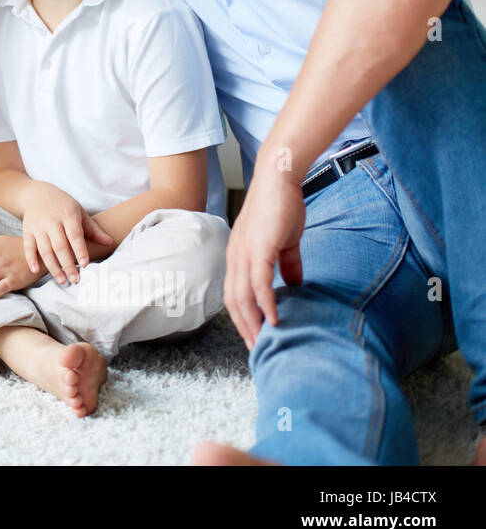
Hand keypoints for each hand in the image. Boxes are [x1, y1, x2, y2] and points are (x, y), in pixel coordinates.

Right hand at [21, 184, 113, 284]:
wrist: (36, 193)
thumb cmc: (62, 204)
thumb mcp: (79, 212)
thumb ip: (93, 229)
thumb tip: (110, 242)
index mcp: (67, 215)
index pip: (74, 235)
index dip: (80, 250)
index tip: (84, 265)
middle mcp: (52, 221)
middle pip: (60, 246)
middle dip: (67, 265)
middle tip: (75, 280)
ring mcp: (38, 226)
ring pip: (45, 250)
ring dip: (53, 267)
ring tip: (61, 280)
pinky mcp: (27, 231)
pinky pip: (28, 247)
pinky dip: (31, 259)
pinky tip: (36, 270)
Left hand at [224, 166, 305, 349]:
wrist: (279, 179)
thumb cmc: (280, 207)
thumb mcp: (283, 242)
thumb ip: (287, 265)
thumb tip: (294, 285)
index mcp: (238, 256)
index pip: (234, 295)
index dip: (242, 317)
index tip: (254, 335)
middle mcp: (235, 257)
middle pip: (233, 302)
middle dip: (244, 327)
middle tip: (257, 348)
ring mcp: (245, 253)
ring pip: (243, 297)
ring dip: (252, 322)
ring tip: (263, 341)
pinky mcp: (259, 249)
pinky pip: (259, 284)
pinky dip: (265, 304)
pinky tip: (273, 319)